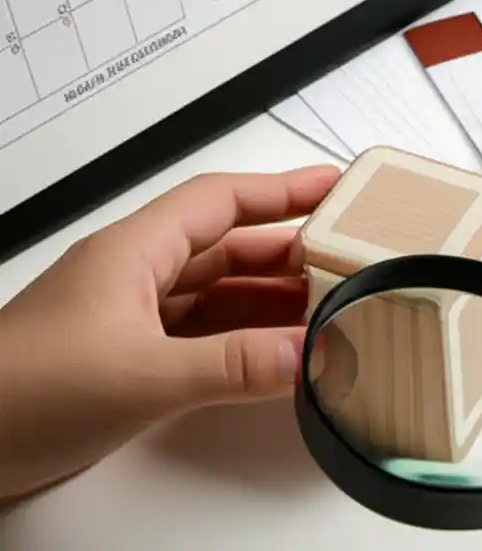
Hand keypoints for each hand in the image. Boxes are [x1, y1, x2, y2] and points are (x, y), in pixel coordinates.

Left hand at [0, 166, 341, 501]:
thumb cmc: (15, 392)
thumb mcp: (138, 374)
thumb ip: (230, 364)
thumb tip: (304, 351)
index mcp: (132, 253)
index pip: (221, 201)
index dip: (282, 190)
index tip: (335, 188)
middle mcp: (134, 277)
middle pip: (227, 246)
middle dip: (290, 249)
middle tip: (350, 256)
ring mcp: (130, 320)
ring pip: (218, 294)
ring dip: (272, 300)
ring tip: (330, 305)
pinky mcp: (128, 360)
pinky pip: (204, 336)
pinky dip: (245, 341)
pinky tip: (276, 355)